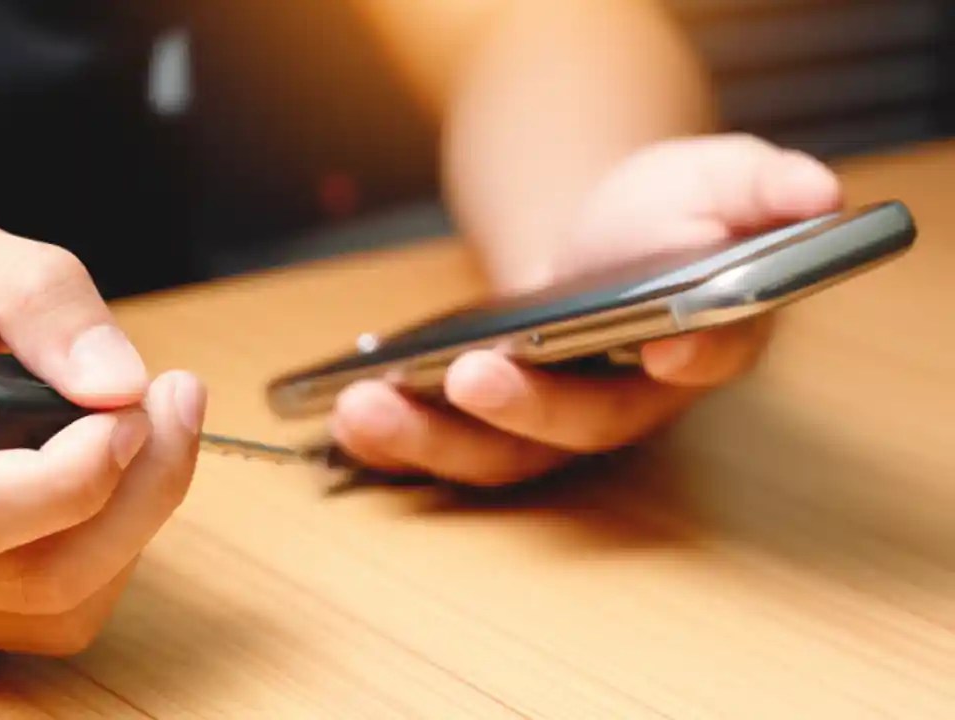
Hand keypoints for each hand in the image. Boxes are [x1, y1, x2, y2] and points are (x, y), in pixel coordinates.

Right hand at [0, 216, 206, 654]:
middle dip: (138, 490)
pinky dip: (115, 543)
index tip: (137, 400)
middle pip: (37, 574)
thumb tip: (118, 385)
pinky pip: (68, 612)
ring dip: (136, 512)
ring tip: (139, 427)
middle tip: (175, 403)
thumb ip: (39, 298)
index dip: (77, 470)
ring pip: (66, 600)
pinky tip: (110, 478)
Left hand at [331, 134, 841, 484]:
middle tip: (471, 375)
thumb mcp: (715, 176)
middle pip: (586, 426)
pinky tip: (347, 410)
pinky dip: (398, 442)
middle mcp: (630, 400)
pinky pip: (450, 446)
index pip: (709, 354)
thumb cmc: (662, 216)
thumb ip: (761, 184)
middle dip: (528, 409)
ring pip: (504, 455)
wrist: (603, 241)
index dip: (693, 349)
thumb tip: (813, 191)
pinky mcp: (497, 424)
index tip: (667, 334)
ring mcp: (557, 421)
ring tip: (363, 406)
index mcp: (702, 343)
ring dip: (432, 440)